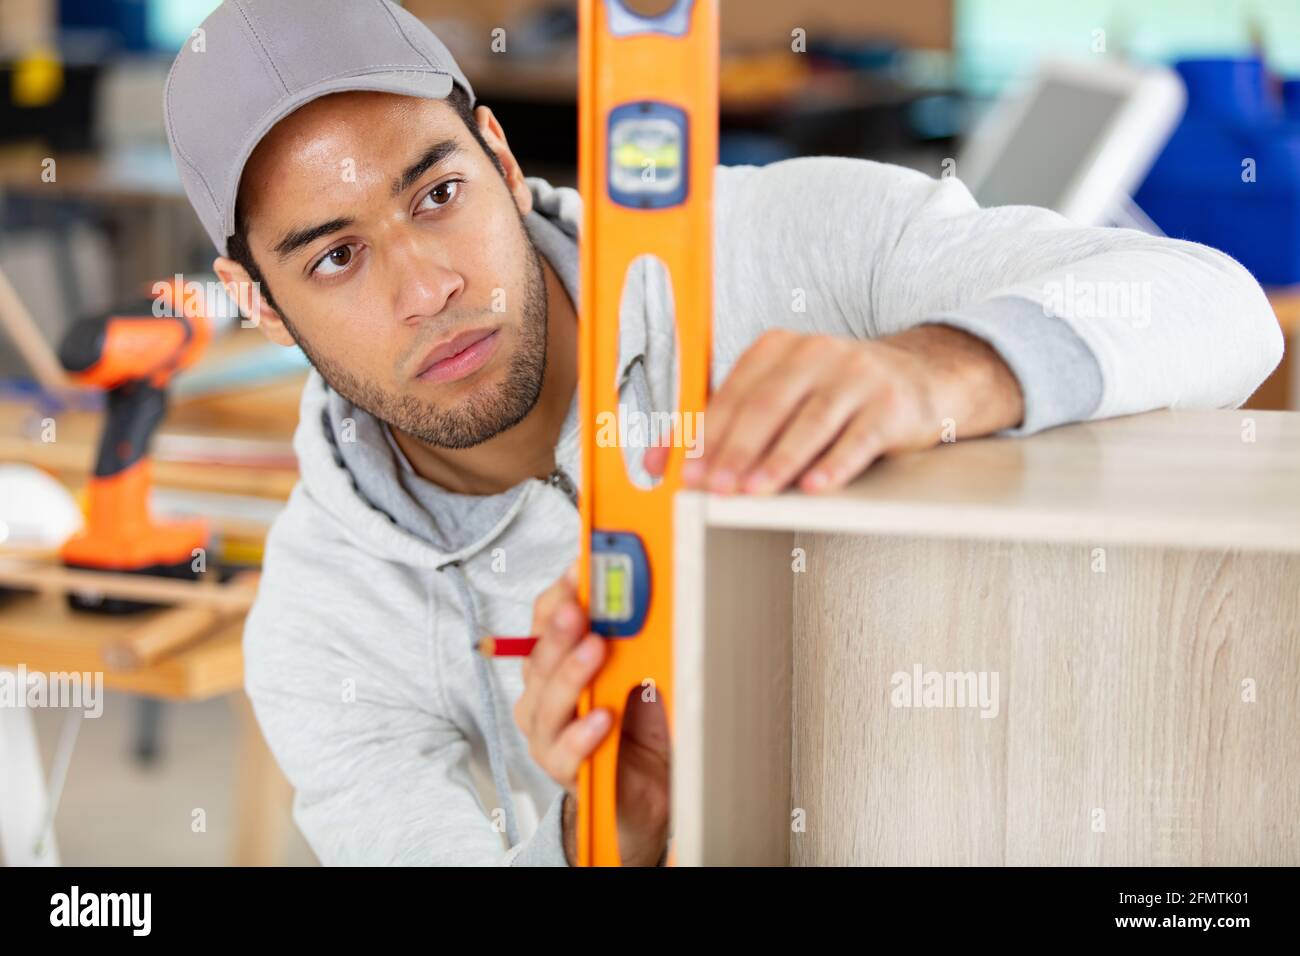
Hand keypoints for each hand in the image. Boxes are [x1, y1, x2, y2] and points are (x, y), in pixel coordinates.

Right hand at [514, 560, 669, 865]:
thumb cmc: (638, 719)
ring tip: (595, 651)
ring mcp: (548, 736)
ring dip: (571, 674)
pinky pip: (564, 754)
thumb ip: (629, 635)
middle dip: (559, 631)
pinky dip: (582, 734)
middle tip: (581, 611)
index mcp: (553, 663)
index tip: (580, 569)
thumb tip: (639, 588)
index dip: (558, 594)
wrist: (649, 782)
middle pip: (539, 659)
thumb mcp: (637, 667)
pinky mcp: (565, 773)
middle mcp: (541, 697)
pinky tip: (603, 716)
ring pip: (546, 704)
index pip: (542, 621)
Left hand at [645, 324, 1023, 494]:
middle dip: (735, 451)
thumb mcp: (782, 395)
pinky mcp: (892, 404)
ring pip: (810, 422)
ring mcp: (858, 376)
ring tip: (752, 492)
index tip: (681, 471)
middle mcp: (816, 353)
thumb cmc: (835, 394)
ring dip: (778, 461)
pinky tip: (815, 488)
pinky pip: (860, 439)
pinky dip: (835, 465)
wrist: (919, 378)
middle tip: (712, 487)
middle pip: (767, 406)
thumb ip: (727, 423)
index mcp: (779, 348)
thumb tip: (661, 460)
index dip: (703, 434)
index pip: (732, 394)